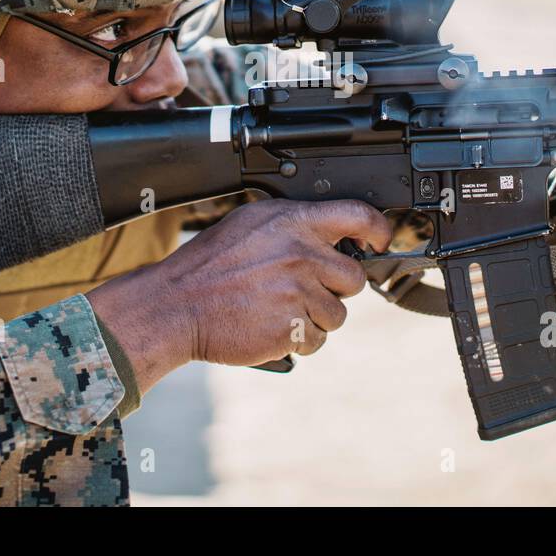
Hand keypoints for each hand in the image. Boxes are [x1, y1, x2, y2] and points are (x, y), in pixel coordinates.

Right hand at [88, 199, 390, 390]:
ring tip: (278, 310)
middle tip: (300, 290)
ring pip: (337, 314)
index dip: (379, 230)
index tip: (380, 241)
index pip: (359, 215)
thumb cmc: (208, 266)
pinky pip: (317, 340)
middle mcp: (302, 254)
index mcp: (293, 222)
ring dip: (315, 318)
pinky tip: (271, 327)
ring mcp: (299, 292)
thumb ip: (293, 227)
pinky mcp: (292, 328)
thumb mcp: (250, 224)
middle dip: (333, 288)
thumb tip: (331, 235)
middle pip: (353, 278)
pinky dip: (298, 340)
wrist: (174, 306)